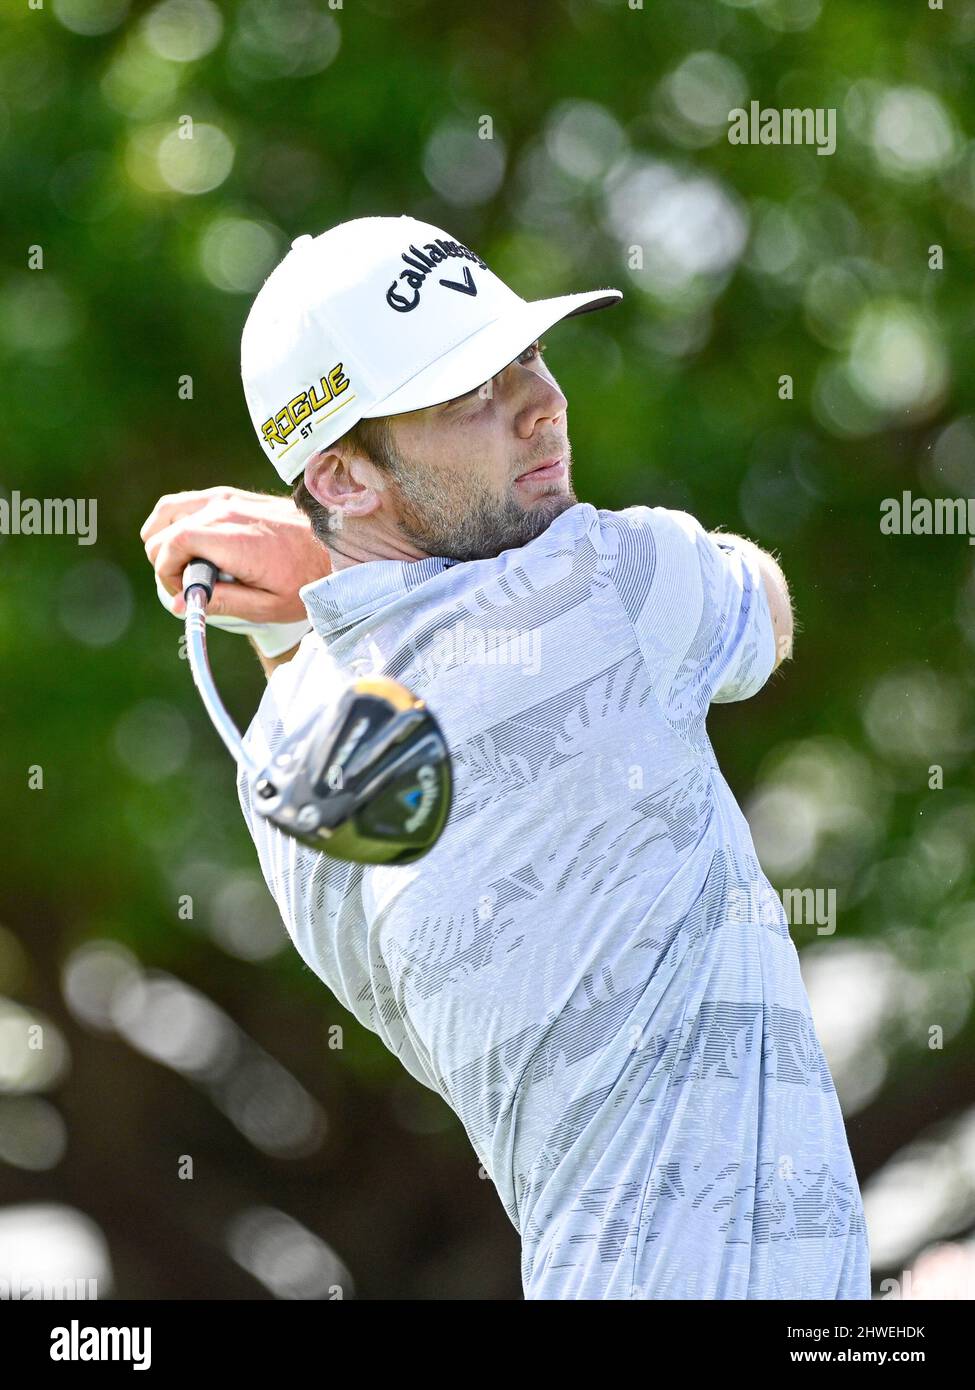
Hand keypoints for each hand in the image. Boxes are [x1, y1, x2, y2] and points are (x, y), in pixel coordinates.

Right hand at [140, 486, 330, 623]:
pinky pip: (185, 503)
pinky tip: (193, 547)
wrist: (337, 542)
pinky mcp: (230, 494)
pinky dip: (177, 523)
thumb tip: (179, 604)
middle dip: (165, 562)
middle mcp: (223, 511)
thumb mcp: (269, 605)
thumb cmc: (308, 577)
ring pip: (167, 511)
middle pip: (162, 531)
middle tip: (190, 586)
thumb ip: (223, 603)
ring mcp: (225, 498)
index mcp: (232, 539)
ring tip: (186, 567)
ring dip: (165, 539)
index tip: (185, 594)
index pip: (170, 546)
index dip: (167, 574)